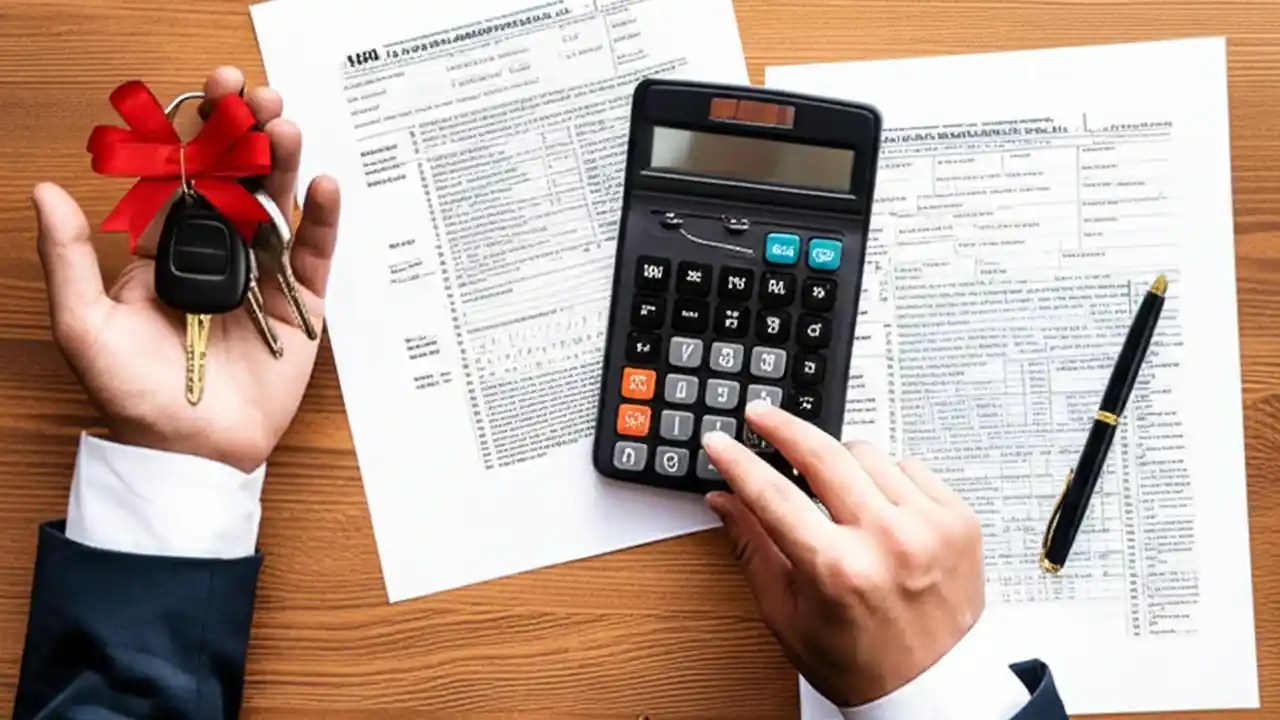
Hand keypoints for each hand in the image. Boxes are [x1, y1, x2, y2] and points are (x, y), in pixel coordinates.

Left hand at [34, 66, 340, 472]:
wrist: (190, 451)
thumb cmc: (133, 394)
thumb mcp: (83, 324)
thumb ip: (68, 258)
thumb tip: (44, 190)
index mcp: (166, 252)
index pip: (185, 179)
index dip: (198, 135)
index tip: (209, 95)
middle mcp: (218, 256)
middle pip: (239, 181)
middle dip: (248, 134)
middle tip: (258, 96)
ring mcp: (263, 277)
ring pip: (279, 206)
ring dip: (286, 163)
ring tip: (288, 126)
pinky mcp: (302, 304)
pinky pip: (315, 254)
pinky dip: (323, 221)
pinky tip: (324, 186)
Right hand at [702, 402, 984, 707]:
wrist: (935, 687)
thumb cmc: (861, 662)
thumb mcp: (788, 615)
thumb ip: (753, 548)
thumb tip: (724, 498)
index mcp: (837, 571)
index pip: (773, 494)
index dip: (738, 461)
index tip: (720, 442)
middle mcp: (887, 542)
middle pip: (824, 453)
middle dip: (784, 427)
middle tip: (761, 415)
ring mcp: (929, 527)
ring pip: (868, 453)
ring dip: (841, 462)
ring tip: (834, 492)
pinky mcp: (959, 520)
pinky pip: (910, 467)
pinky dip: (886, 477)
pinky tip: (878, 506)